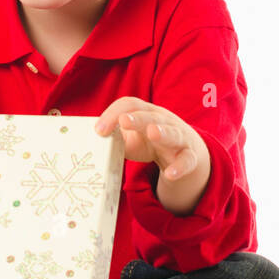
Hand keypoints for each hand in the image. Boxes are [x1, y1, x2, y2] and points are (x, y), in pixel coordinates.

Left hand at [94, 96, 210, 209]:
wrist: (185, 152)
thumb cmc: (151, 141)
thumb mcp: (131, 138)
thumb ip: (113, 140)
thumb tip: (89, 146)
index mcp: (146, 113)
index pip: (129, 105)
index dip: (113, 114)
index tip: (98, 130)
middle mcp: (164, 121)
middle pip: (151, 115)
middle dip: (138, 117)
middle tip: (124, 120)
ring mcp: (179, 137)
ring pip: (173, 133)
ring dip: (163, 132)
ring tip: (153, 132)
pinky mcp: (189, 156)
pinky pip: (186, 160)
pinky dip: (179, 167)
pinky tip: (170, 173)